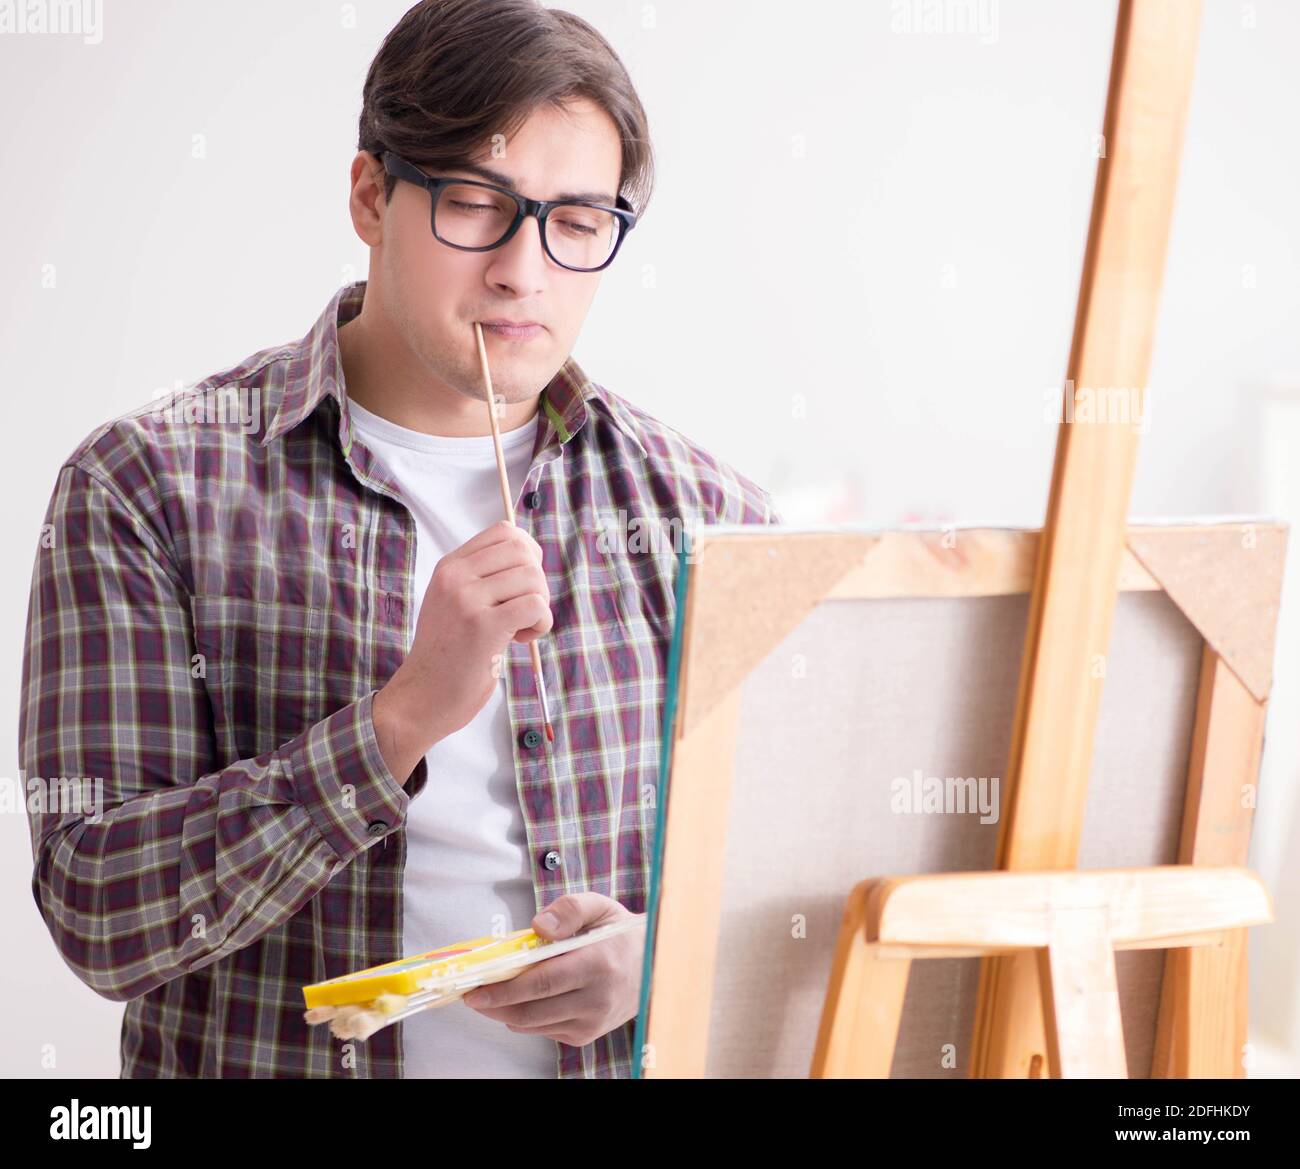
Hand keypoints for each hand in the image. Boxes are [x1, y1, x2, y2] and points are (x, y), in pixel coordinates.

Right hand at [373, 521, 550, 780]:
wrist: (422, 696)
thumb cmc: (447, 654)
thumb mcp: (453, 602)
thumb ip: (482, 578)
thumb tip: (531, 560)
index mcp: (450, 566)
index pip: (504, 531)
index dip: (527, 554)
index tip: (521, 584)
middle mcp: (456, 576)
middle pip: (524, 551)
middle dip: (537, 580)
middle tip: (524, 610)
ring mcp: (468, 600)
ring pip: (533, 578)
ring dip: (540, 606)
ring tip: (520, 628)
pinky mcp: (484, 626)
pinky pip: (535, 605)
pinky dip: (540, 623)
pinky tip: (521, 639)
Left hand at [462, 893, 646, 1047]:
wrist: (655, 967)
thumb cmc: (620, 934)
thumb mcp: (600, 907)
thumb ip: (570, 909)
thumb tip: (538, 926)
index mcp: (598, 964)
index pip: (541, 983)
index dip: (503, 989)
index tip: (475, 988)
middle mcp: (596, 1000)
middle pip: (531, 1010)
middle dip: (495, 1004)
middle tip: (471, 994)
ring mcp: (592, 1023)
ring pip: (533, 1024)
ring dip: (505, 1012)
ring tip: (490, 996)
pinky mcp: (586, 1036)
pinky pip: (544, 1030)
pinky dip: (526, 1017)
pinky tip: (522, 1000)